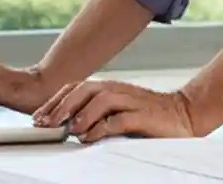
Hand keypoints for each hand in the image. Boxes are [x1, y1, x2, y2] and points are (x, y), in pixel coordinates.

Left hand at [32, 80, 195, 142]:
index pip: (75, 88)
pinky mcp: (143, 115)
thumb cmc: (147, 115)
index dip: (55, 101)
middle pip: (83, 90)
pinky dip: (102, 127)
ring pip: (99, 100)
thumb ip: (95, 114)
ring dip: (80, 113)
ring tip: (67, 128)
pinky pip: (118, 119)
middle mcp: (117, 89)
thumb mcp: (117, 111)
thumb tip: (66, 125)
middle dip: (61, 106)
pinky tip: (90, 137)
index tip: (39, 117)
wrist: (183, 114)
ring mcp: (130, 100)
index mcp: (108, 87)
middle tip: (46, 122)